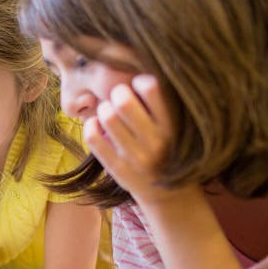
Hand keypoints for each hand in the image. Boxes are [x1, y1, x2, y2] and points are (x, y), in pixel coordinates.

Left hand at [84, 75, 173, 203]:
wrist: (172, 197)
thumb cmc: (171, 150)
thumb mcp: (177, 127)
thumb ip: (161, 104)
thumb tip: (135, 71)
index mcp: (174, 126)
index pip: (152, 88)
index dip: (140, 81)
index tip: (138, 86)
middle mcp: (157, 142)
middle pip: (123, 100)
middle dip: (117, 93)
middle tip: (119, 98)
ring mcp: (136, 157)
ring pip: (106, 117)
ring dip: (103, 109)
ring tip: (109, 112)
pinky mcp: (118, 169)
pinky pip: (93, 137)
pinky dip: (90, 125)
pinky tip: (96, 124)